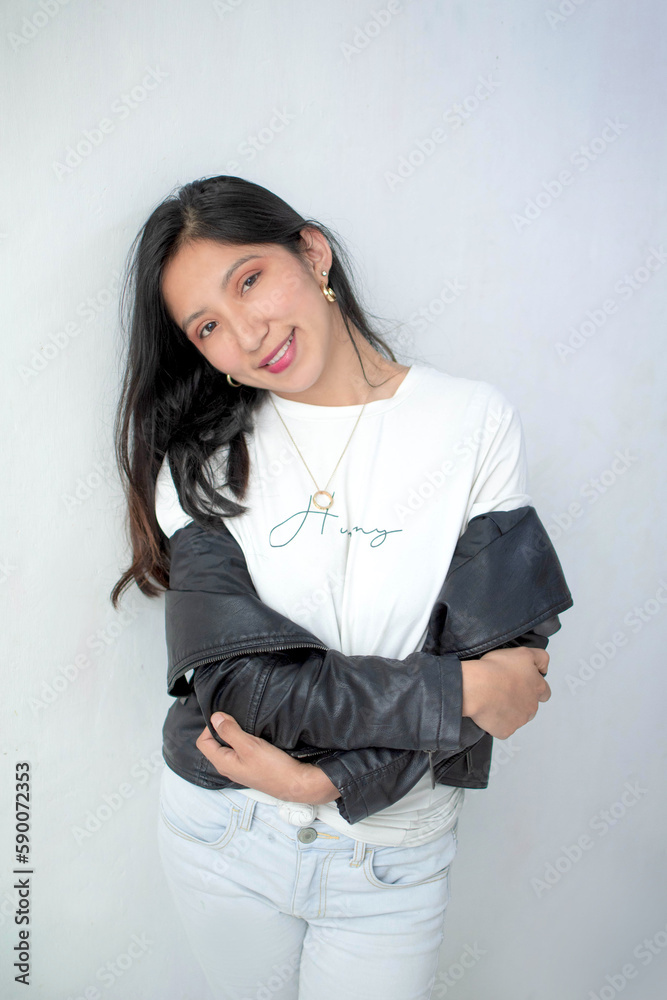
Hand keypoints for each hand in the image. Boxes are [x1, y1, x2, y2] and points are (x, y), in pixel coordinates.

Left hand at [195, 713, 339, 802]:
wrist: (294, 783)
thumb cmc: (272, 767)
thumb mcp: (249, 746)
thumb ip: (230, 731)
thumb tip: (215, 717)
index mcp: (222, 762)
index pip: (203, 741)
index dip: (210, 727)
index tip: (226, 718)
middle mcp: (227, 766)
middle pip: (214, 743)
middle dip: (222, 729)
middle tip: (237, 720)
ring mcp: (238, 768)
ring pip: (227, 746)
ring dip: (233, 734)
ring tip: (246, 726)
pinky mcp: (249, 767)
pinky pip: (239, 750)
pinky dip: (242, 740)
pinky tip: (253, 736)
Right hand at [461, 647, 550, 739]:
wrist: (476, 688)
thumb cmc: (495, 669)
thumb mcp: (523, 652)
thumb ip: (540, 658)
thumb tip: (545, 669)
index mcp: (537, 687)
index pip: (545, 692)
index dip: (534, 688)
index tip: (521, 684)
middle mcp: (532, 705)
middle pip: (530, 706)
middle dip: (520, 700)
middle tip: (504, 691)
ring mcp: (519, 720)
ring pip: (517, 717)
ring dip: (509, 711)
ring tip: (493, 700)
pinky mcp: (506, 730)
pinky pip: (503, 727)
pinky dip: (496, 721)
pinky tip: (487, 710)